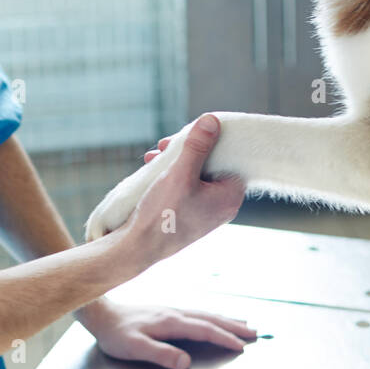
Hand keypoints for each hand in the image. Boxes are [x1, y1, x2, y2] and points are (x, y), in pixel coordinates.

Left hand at [75, 299, 257, 368]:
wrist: (102, 314)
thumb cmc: (117, 333)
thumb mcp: (135, 347)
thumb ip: (161, 354)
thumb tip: (186, 362)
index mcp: (171, 322)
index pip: (204, 329)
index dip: (224, 338)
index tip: (241, 346)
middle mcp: (175, 313)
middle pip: (211, 318)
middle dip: (233, 326)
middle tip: (254, 332)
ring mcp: (172, 310)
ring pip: (206, 313)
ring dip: (226, 319)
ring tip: (244, 323)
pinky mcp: (167, 311)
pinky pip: (198, 312)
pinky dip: (213, 315)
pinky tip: (215, 318)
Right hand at [83, 115, 244, 254]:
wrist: (138, 247)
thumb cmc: (163, 214)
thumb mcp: (180, 174)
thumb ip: (198, 146)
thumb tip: (212, 121)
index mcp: (230, 196)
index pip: (232, 158)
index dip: (212, 141)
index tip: (192, 132)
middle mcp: (222, 204)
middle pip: (212, 164)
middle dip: (189, 150)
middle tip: (167, 144)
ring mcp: (206, 210)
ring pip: (196, 174)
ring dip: (177, 161)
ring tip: (155, 155)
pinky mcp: (190, 213)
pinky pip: (186, 186)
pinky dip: (172, 175)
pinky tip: (154, 168)